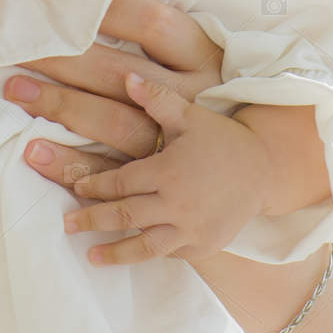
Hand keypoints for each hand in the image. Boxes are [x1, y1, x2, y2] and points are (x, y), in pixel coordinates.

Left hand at [5, 0, 329, 264]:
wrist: (266, 169)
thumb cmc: (222, 138)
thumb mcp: (191, 114)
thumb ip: (156, 98)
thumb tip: (125, 77)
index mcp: (169, 169)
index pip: (120, 181)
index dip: (94, 185)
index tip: (75, 188)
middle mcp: (177, 203)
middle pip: (124, 215)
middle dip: (92, 219)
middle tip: (66, 224)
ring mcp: (191, 228)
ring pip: (145, 244)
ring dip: (115, 251)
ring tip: (91, 255)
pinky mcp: (203, 246)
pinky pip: (170, 253)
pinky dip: (149, 253)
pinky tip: (131, 254)